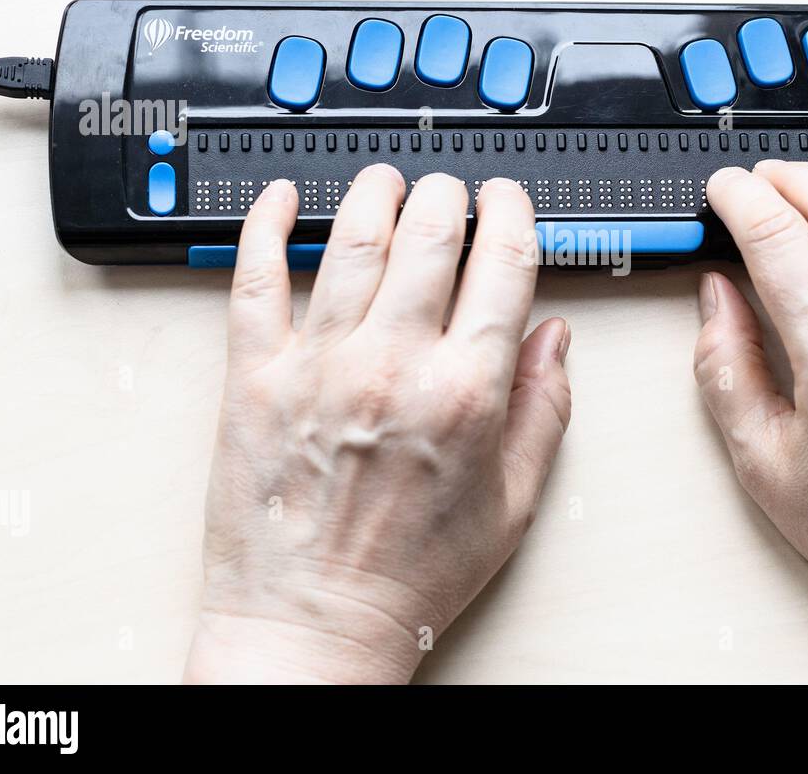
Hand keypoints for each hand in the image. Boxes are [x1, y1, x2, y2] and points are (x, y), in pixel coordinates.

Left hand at [184, 167, 570, 683]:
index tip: (508, 200)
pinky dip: (264, 225)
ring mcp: (318, 365)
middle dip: (448, 195)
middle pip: (428, 234)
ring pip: (350, 239)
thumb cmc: (411, 577)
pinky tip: (280, 198)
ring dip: (375, 194)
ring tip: (386, 182)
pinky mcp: (253, 377)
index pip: (501, 263)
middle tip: (449, 191)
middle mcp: (393, 365)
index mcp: (465, 392)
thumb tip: (553, 336)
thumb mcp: (513, 503)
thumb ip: (544, 409)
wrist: (312, 625)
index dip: (511, 213)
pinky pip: (255, 279)